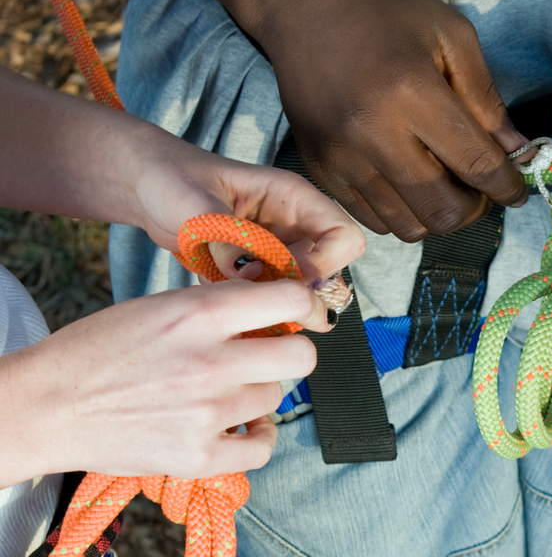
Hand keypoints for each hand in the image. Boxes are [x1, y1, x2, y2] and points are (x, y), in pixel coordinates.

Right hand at [0, 279, 334, 486]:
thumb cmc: (102, 349)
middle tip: (267, 356)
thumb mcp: (161, 305)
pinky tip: (238, 425)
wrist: (46, 405)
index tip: (290, 314)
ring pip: (276, 398)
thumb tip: (279, 309)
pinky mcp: (197, 456)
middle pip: (301, 356)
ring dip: (258, 393)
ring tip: (224, 390)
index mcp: (200, 313)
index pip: (291, 298)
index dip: (298, 305)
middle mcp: (210, 361)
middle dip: (289, 353)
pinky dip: (255, 437)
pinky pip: (262, 447)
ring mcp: (206, 413)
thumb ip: (220, 306)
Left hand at [127, 126, 367, 284]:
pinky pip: (277, 295)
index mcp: (294, 197)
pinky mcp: (260, 269)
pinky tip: (232, 305)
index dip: (325, 263)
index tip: (288, 276)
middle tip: (262, 295)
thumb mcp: (196, 205)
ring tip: (245, 303)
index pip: (344, 236)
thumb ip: (227, 239)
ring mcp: (280, 248)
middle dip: (305, 289)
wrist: (147, 187)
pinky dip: (261, 307)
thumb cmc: (172, 179)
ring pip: (307, 287)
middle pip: (334, 268)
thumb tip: (247, 274)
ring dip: (282, 302)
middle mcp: (295, 224)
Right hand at [208, 0, 528, 240]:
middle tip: (477, 184)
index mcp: (411, 93)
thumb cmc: (383, 9)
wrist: (299, 1)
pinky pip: (372, 219)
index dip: (508, 187)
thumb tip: (516, 153)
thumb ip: (486, 99)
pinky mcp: (318, 168)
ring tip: (440, 179)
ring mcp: (339, 158)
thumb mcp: (451, 35)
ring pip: (407, 227)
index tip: (518, 191)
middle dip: (473, 207)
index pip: (476, 165)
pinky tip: (405, 176)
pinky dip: (400, 210)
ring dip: (435, 213)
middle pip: (442, 212)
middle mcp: (371, 134)